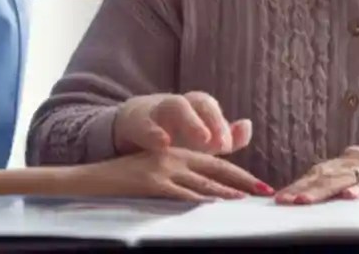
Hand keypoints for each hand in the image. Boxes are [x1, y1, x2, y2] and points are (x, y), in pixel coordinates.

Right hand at [70, 148, 273, 201]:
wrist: (93, 178)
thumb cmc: (125, 180)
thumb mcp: (155, 172)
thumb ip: (180, 178)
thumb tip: (207, 195)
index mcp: (177, 153)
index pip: (215, 164)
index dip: (239, 174)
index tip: (259, 185)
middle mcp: (173, 157)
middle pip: (215, 169)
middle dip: (242, 180)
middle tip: (264, 190)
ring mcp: (162, 169)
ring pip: (201, 181)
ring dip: (226, 191)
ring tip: (246, 199)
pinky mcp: (151, 183)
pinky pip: (179, 192)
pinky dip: (198, 198)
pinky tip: (212, 204)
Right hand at [114, 92, 252, 155]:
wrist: (135, 126)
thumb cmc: (175, 134)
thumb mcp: (202, 139)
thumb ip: (228, 136)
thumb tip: (247, 125)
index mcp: (195, 108)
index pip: (211, 108)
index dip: (220, 124)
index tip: (226, 146)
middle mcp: (180, 105)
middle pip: (197, 102)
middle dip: (210, 120)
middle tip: (217, 142)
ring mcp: (157, 110)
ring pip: (174, 106)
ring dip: (190, 120)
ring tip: (201, 139)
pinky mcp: (136, 121)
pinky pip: (143, 123)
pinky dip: (153, 132)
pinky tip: (162, 144)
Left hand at [274, 145, 358, 204]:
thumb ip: (341, 182)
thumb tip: (307, 198)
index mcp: (350, 159)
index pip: (317, 172)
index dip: (297, 185)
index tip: (278, 199)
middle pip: (326, 174)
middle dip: (303, 189)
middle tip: (284, 202)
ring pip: (346, 178)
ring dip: (323, 191)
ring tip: (304, 202)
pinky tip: (350, 198)